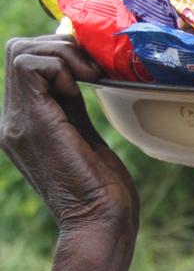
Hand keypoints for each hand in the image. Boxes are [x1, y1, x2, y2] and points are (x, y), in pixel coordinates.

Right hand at [1, 37, 139, 245]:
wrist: (101, 224)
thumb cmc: (104, 191)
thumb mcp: (84, 135)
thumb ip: (72, 105)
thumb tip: (81, 69)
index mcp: (23, 123)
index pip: (24, 63)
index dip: (60, 53)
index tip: (94, 71)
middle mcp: (12, 121)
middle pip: (18, 51)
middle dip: (61, 47)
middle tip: (94, 69)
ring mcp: (16, 122)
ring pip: (21, 52)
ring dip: (63, 54)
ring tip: (91, 77)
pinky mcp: (30, 123)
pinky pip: (30, 66)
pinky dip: (60, 65)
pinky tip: (82, 87)